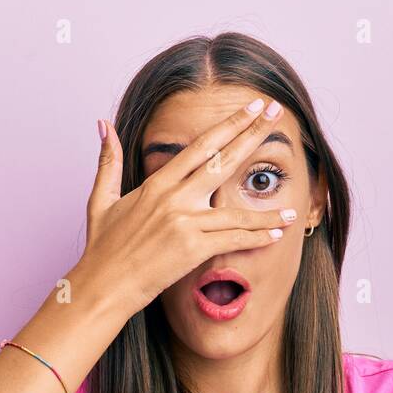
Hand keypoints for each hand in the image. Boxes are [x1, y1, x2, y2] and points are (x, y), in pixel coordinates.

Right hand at [76, 98, 296, 317]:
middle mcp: (174, 198)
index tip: (252, 107)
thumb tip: (103, 125)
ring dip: (266, 211)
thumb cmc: (102, 247)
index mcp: (157, 184)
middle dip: (252, 135)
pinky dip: (256, 237)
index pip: (201, 145)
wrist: (103, 286)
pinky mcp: (192, 249)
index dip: (230, 124)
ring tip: (292, 207)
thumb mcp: (101, 199)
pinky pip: (233, 240)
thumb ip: (108, 161)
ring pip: (235, 210)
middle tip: (276, 115)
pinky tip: (276, 234)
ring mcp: (185, 222)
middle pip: (223, 160)